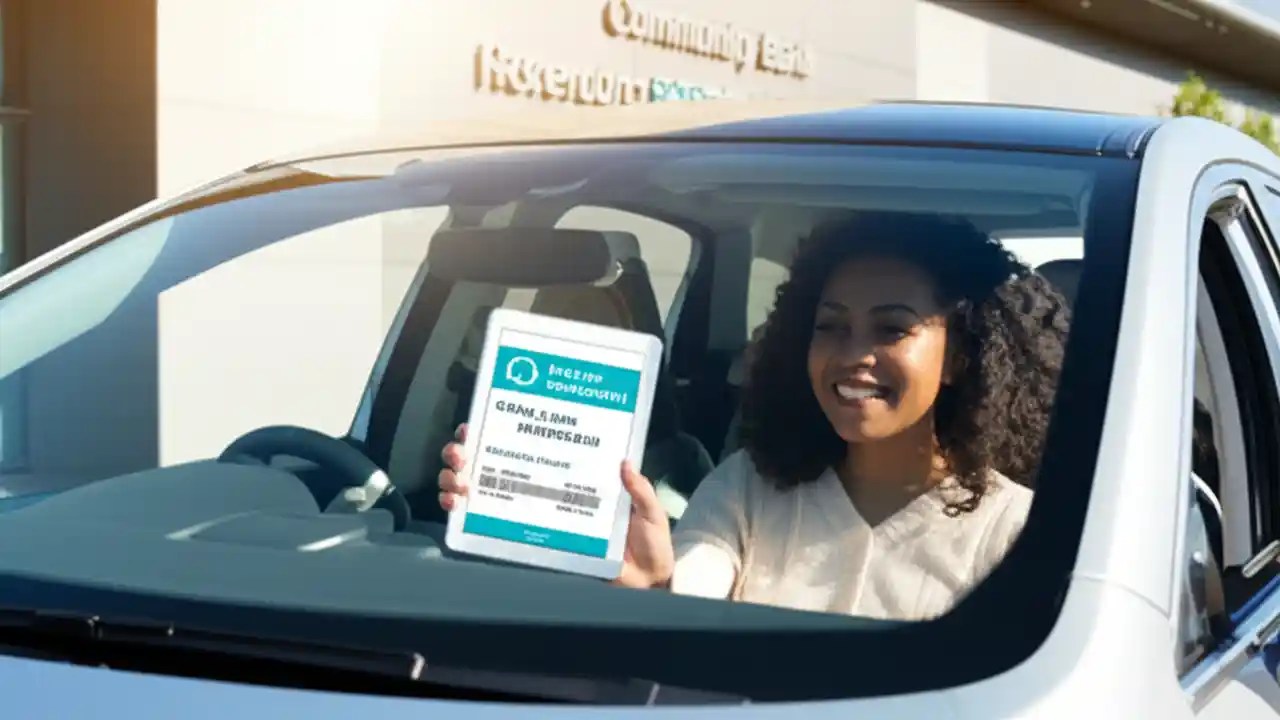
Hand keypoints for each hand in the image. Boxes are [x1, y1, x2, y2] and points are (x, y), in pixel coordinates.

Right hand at [436, 424, 673, 589]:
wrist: (644, 586)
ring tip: (459, 483)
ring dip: (456, 482)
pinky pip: (489, 527)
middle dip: (464, 455)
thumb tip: (624, 463)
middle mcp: (544, 491)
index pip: (532, 446)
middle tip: (462, 455)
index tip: (479, 423)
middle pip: (490, 464)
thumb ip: (638, 490)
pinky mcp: (527, 542)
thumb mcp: (648, 512)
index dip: (499, 431)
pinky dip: (465, 516)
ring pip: (478, 491)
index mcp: (572, 475)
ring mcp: (531, 516)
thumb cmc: (649, 545)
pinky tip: (459, 508)